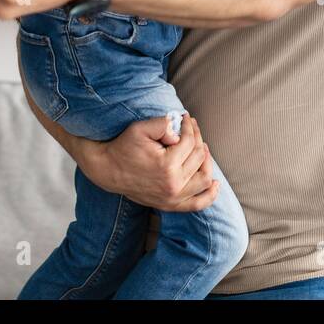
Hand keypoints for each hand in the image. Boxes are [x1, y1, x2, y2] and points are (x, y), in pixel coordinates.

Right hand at [82, 113, 219, 211]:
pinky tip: (215, 183)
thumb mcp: (140, 129)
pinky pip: (198, 204)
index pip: (190, 142)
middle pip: (199, 157)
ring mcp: (173, 198)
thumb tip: (180, 133)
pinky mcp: (170, 205)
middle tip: (192, 128)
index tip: (186, 117)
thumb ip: (162, 125)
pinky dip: (210, 195)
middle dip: (198, 138)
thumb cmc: (124, 147)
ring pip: (204, 179)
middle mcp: (173, 185)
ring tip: (202, 148)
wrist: (108, 170)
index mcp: (167, 166)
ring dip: (207, 162)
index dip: (190, 126)